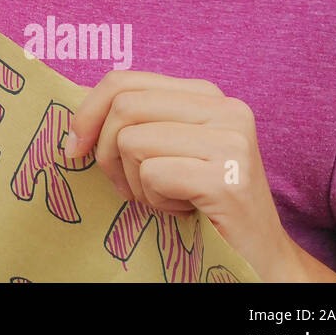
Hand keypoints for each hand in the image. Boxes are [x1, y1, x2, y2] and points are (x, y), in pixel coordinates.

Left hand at [68, 70, 297, 280]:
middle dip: (107, 152)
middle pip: (124, 107)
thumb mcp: (166, 147)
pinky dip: (156, 200)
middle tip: (127, 185)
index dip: (88, 111)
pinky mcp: (227, 179)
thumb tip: (76, 97)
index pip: (125, 80)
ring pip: (133, 142)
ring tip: (165, 197)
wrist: (259, 255)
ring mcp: (231, 142)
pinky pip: (152, 175)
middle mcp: (225, 108)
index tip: (75, 145)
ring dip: (136, 182)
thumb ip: (134, 118)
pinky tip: (183, 210)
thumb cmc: (200, 200)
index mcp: (206, 94)